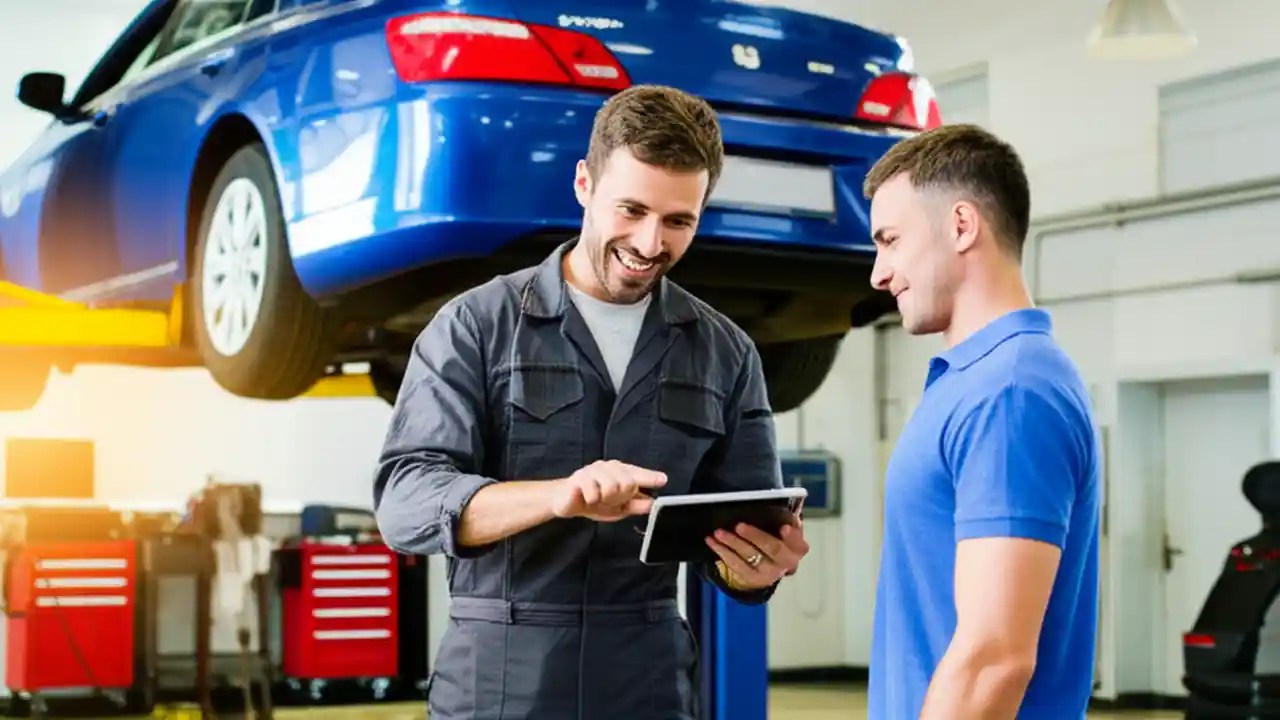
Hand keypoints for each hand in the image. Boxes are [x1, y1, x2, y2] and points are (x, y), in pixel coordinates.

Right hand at [550, 460, 667, 521]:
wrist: (565, 501)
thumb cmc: (593, 501)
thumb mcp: (618, 508)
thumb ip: (635, 505)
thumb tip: (651, 503)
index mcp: (619, 472)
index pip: (638, 474)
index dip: (650, 477)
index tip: (662, 480)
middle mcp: (608, 467)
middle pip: (627, 483)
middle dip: (619, 497)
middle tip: (608, 500)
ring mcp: (593, 470)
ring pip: (610, 487)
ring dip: (604, 499)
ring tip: (597, 499)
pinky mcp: (579, 478)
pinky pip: (593, 493)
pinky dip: (591, 500)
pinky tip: (586, 497)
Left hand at [706, 513, 808, 589]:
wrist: (768, 567)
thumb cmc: (777, 540)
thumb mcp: (784, 529)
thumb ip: (785, 519)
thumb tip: (784, 510)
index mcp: (798, 548)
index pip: (798, 543)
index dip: (792, 536)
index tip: (784, 527)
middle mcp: (786, 563)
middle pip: (773, 549)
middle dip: (755, 536)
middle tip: (739, 525)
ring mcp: (770, 573)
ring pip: (750, 556)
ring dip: (733, 543)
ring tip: (719, 532)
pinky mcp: (752, 579)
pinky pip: (735, 565)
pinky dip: (722, 552)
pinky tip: (712, 541)